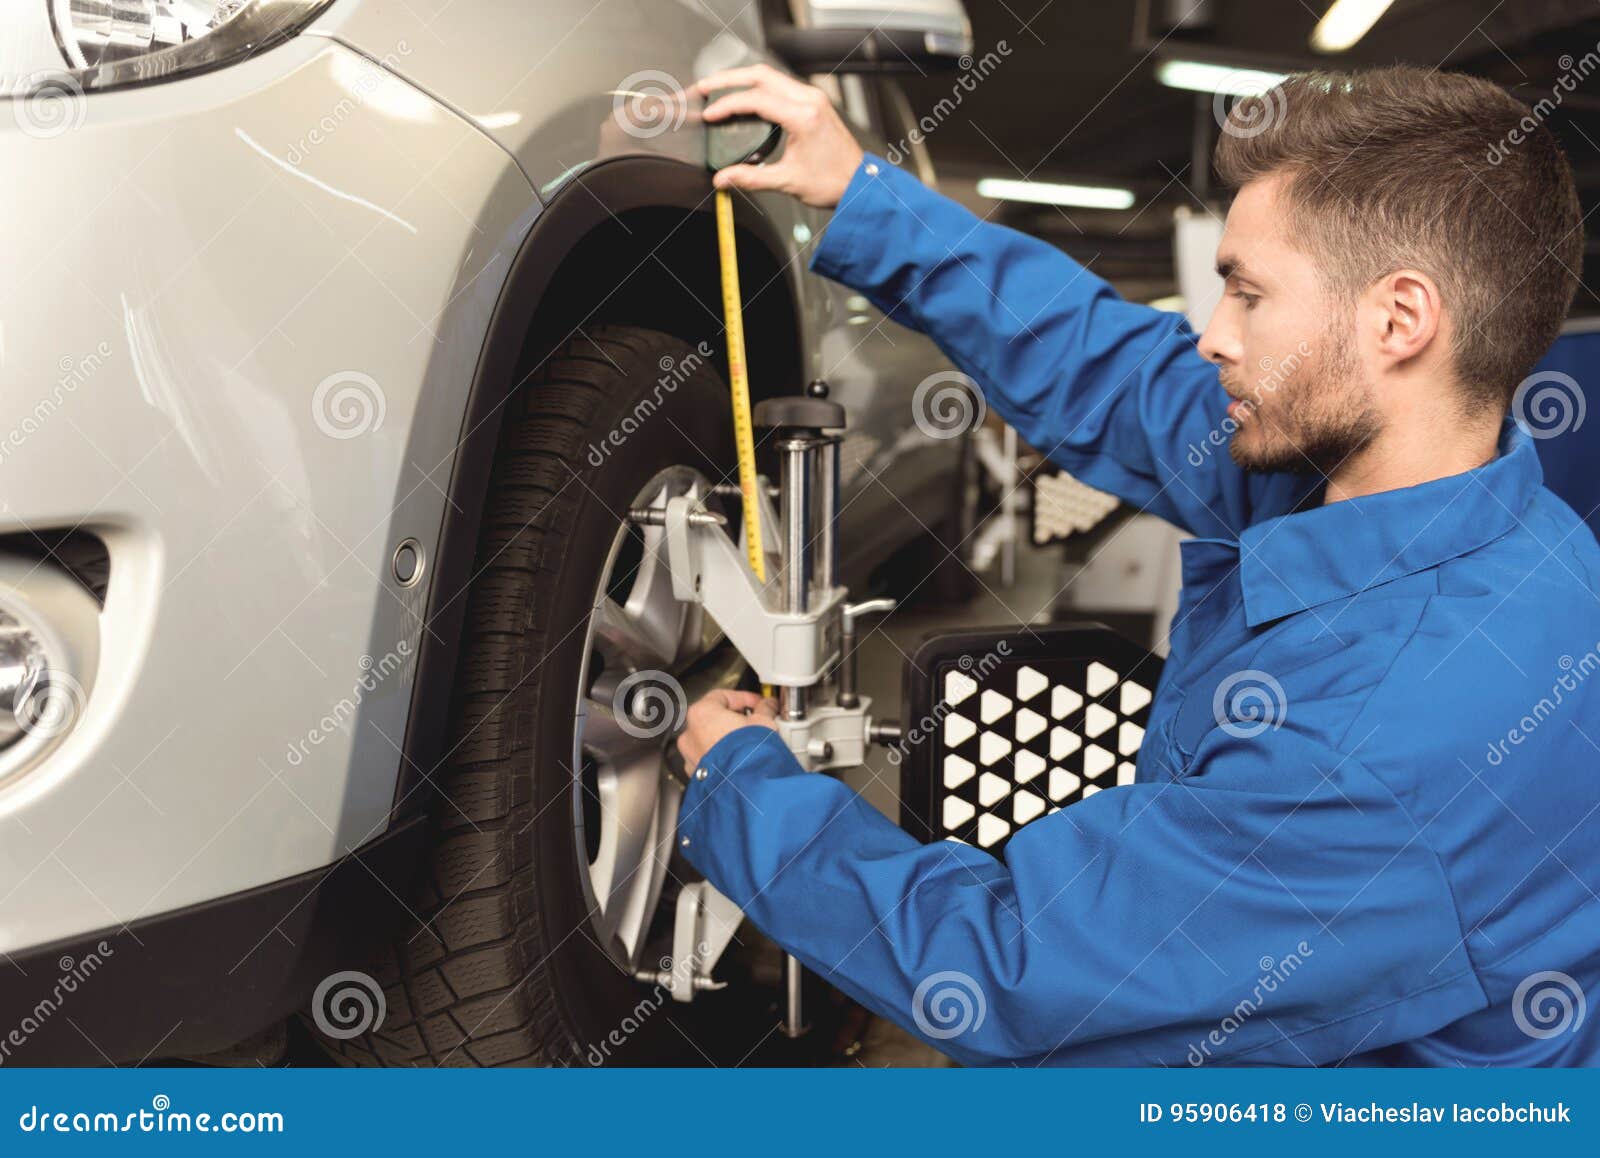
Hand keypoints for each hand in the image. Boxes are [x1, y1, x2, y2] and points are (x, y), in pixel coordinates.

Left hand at [675, 689, 778, 770]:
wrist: (748, 788)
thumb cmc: (749, 755)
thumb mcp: (763, 723)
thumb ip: (764, 709)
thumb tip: (767, 706)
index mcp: (701, 714)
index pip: (722, 696)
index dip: (744, 698)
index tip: (757, 703)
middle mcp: (690, 735)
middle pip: (713, 720)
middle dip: (735, 721)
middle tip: (755, 723)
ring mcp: (691, 758)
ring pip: (710, 742)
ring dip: (728, 741)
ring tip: (750, 745)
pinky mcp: (698, 777)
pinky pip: (710, 762)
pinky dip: (723, 760)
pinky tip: (741, 761)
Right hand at [693, 64, 865, 207]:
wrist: (860, 183)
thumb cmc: (833, 182)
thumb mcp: (787, 181)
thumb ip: (751, 178)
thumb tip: (722, 179)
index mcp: (804, 116)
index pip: (756, 99)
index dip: (728, 105)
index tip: (710, 114)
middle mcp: (809, 100)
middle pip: (761, 75)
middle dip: (729, 79)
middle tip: (706, 87)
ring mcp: (812, 97)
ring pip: (770, 76)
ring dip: (743, 80)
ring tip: (719, 89)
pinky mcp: (813, 101)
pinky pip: (780, 85)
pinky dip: (758, 87)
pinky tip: (744, 97)